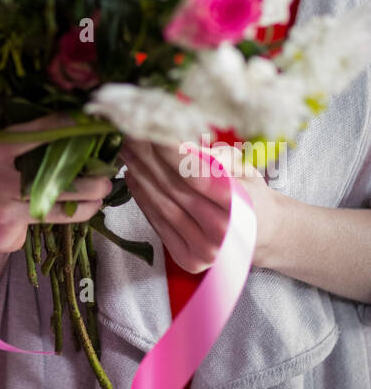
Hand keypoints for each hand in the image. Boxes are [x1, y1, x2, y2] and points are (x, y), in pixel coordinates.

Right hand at [0, 79, 113, 253]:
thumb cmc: (3, 181)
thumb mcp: (5, 152)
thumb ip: (25, 130)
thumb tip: (70, 107)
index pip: (27, 121)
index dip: (58, 119)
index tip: (88, 115)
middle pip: (41, 147)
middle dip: (78, 147)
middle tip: (106, 148)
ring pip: (55, 184)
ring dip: (89, 185)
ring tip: (105, 183)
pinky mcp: (9, 215)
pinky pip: (54, 211)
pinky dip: (81, 209)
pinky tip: (94, 204)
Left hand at [117, 136, 276, 273]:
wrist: (262, 235)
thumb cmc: (251, 194)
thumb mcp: (244, 168)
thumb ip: (217, 156)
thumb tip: (184, 143)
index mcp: (239, 204)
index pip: (195, 174)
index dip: (167, 152)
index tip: (148, 129)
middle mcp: (222, 231)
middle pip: (174, 188)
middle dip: (147, 158)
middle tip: (130, 134)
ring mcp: (204, 249)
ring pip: (162, 205)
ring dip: (140, 176)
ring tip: (127, 152)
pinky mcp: (189, 259)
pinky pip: (159, 224)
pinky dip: (142, 199)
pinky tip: (133, 178)